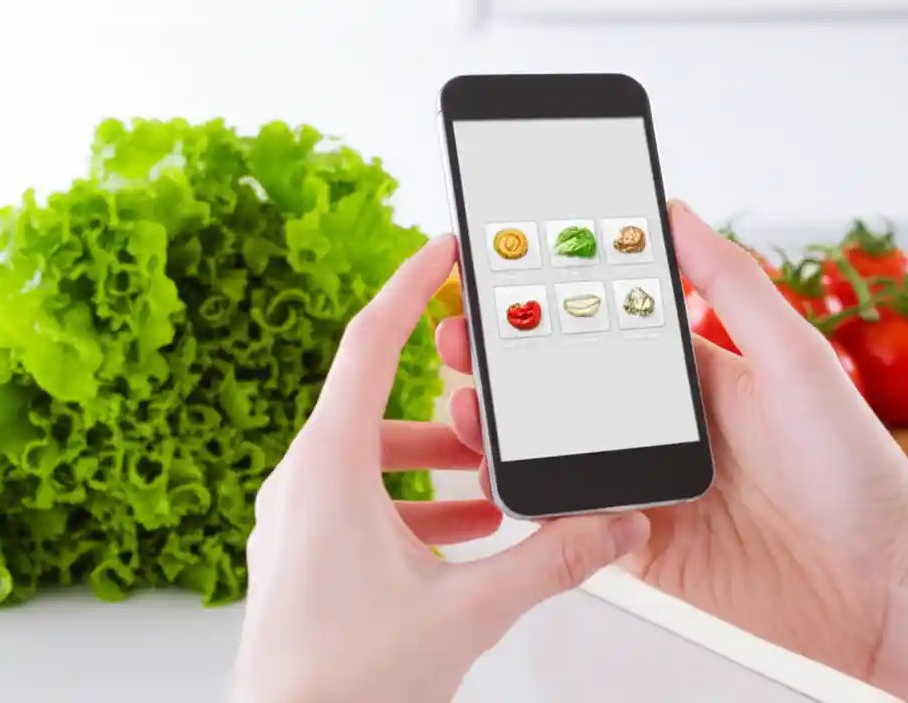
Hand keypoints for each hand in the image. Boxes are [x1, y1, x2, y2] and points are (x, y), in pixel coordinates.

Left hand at [234, 236, 649, 702]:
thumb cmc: (344, 682)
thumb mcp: (468, 610)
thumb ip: (550, 559)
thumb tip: (613, 527)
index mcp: (328, 468)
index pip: (370, 343)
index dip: (408, 285)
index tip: (440, 249)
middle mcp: (301, 483)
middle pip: (378, 407)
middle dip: (450, 415)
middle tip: (497, 417)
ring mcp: (295, 522)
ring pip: (370, 461)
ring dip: (433, 468)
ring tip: (490, 496)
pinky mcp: (301, 557)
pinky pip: (357, 503)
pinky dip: (410, 505)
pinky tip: (458, 540)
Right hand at [437, 202, 907, 680]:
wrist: (882, 584)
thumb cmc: (856, 469)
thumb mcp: (796, 358)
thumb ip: (732, 287)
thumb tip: (675, 211)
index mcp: (699, 373)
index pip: (609, 322)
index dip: (553, 299)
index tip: (505, 270)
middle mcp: (668, 425)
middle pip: (567, 384)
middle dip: (509, 359)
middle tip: (461, 335)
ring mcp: (650, 485)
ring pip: (557, 449)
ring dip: (506, 426)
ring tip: (466, 402)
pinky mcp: (642, 546)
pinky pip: (572, 520)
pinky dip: (533, 500)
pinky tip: (499, 477)